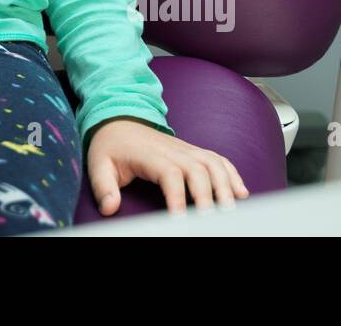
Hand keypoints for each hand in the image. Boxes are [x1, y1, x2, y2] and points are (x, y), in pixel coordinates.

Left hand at [86, 118, 248, 215]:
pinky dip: (232, 174)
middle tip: (212, 220)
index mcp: (149, 154)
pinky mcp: (193, 150)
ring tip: (232, 209)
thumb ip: (103, 187)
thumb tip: (110, 208)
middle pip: (197, 169)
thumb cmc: (110, 146)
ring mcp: (185, 148)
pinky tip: (242, 193)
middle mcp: (172, 149)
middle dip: (207, 195)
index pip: (169, 173)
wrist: (118, 120)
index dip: (178, 197)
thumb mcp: (98, 164)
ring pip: (212, 162)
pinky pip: (218, 159)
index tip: (181, 220)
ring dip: (225, 185)